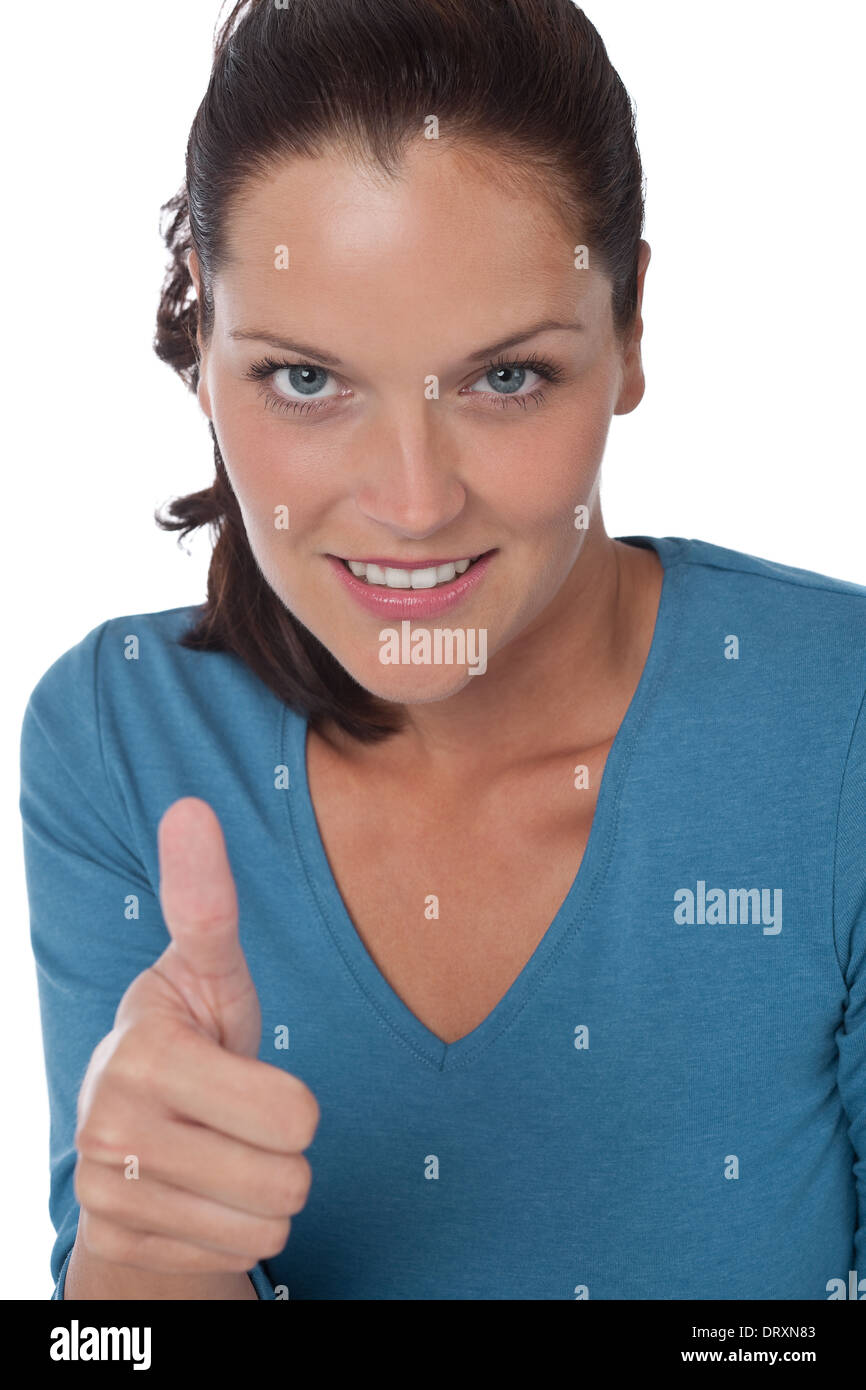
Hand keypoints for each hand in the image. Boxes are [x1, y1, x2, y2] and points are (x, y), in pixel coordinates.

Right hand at [72, 796, 318, 1273]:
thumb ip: (206, 903)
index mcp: (146, 1048)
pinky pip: (241, 1255)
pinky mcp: (122, 1241)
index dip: (290, 1100)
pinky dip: (237, 1232)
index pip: (292, 1113)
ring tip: (228, 1155)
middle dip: (287, 1148)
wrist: (130, 1141)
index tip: (238, 1074)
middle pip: (291, 1170)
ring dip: (266, 1194)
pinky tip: (204, 1196)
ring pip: (270, 1221)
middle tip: (247, 1120)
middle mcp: (113, 1120)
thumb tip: (191, 808)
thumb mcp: (206, 974)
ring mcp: (110, 1188)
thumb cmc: (191, 1041)